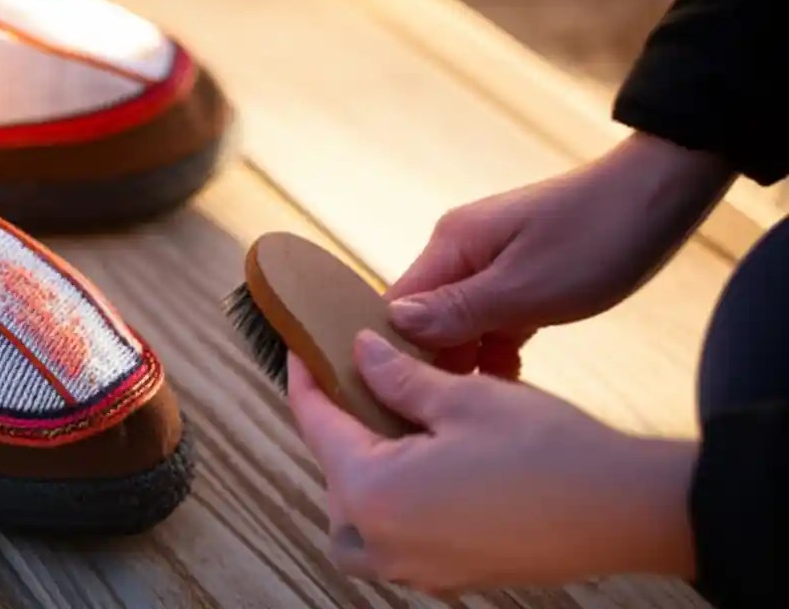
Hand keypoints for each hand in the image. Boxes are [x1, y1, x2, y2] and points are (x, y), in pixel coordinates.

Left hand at [287, 331, 696, 596]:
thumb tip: (362, 355)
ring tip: (393, 428)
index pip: (317, 426)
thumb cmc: (548, 453)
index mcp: (374, 494)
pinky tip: (430, 464)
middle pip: (332, 478)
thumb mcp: (463, 398)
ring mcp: (418, 569)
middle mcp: (385, 543)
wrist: (626, 513)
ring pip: (357, 522)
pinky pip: (396, 542)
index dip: (307, 381)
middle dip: (338, 428)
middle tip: (359, 382)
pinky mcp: (452, 576)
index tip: (300, 350)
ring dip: (361, 475)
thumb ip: (398, 378)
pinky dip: (396, 505)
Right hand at [386, 132, 733, 376]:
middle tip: (461, 407)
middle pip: (424, 317)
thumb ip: (457, 310)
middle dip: (437, 360)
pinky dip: (498, 345)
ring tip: (492, 398)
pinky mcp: (520, 271)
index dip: (400, 353)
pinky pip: (491, 316)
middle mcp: (460, 248)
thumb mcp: (528, 287)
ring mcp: (490, 259)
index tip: (416, 397)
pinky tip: (513, 373)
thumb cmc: (600, 235)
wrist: (663, 191)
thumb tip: (392, 325)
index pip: (397, 307)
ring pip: (459, 321)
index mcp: (452, 245)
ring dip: (471, 356)